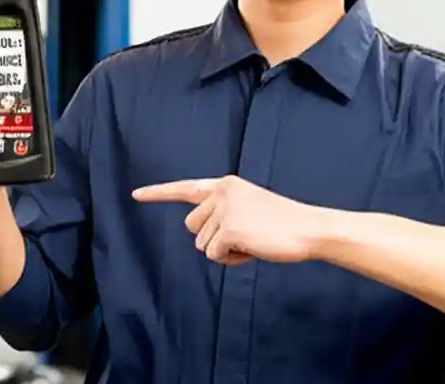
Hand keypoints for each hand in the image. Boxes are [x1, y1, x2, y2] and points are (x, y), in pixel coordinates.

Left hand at [132, 175, 329, 265]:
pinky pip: (214, 254)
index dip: (158, 193)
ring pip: (202, 244)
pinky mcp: (229, 228)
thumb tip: (203, 237)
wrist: (308, 229)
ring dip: (224, 250)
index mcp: (225, 185)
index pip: (185, 188)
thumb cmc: (282, 224)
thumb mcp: (249, 208)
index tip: (135, 195)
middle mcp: (221, 193)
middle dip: (211, 238)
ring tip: (252, 241)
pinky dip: (231, 259)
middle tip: (245, 237)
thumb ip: (223, 213)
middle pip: (192, 226)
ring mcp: (224, 210)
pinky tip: (251, 250)